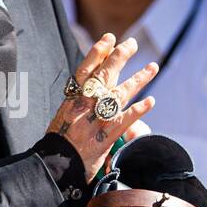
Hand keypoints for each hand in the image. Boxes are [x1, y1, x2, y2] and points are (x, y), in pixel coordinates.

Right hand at [46, 33, 158, 178]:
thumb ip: (75, 108)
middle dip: (119, 57)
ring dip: (138, 78)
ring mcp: (96, 120)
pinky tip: (151, 101)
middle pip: (104, 75)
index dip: (97, 53)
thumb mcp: (61, 121)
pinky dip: (139, 110)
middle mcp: (84, 106)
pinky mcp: (106, 136)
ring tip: (153, 67)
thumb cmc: (56, 146)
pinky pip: (126, 120)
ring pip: (120, 93)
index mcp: (71, 100)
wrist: (54, 167)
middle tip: (131, 43)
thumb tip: (88, 98)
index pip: (85, 71)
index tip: (108, 39)